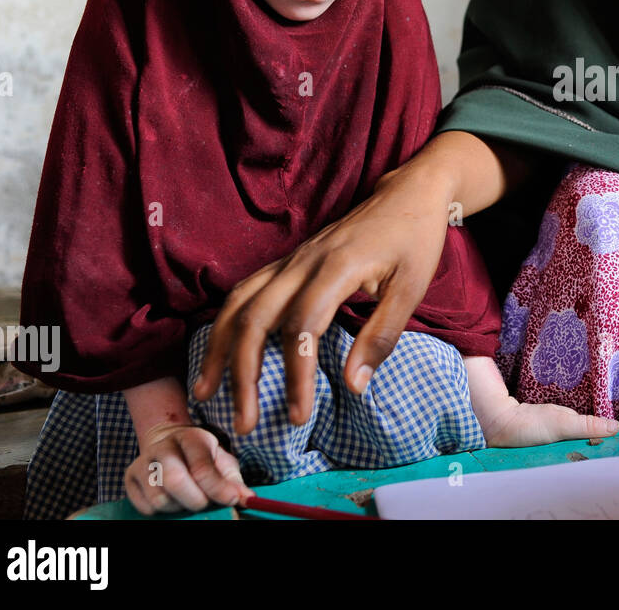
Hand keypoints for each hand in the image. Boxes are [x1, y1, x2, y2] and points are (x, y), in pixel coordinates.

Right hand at [124, 423, 247, 514]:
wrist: (167, 444)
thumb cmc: (201, 456)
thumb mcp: (221, 460)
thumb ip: (233, 480)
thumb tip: (247, 499)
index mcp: (190, 437)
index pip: (202, 467)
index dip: (218, 489)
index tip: (233, 501)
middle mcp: (162, 447)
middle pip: (174, 481)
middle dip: (195, 500)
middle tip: (205, 503)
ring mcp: (142, 462)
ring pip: (159, 499)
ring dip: (179, 507)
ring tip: (188, 498)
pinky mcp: (129, 478)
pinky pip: (145, 508)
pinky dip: (163, 511)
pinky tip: (172, 499)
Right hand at [191, 156, 455, 434]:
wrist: (407, 195)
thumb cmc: (413, 241)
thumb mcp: (411, 288)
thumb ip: (381, 336)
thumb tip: (353, 386)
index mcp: (336, 268)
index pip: (302, 328)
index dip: (296, 375)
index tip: (298, 414)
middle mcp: (303, 262)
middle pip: (255, 319)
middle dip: (243, 374)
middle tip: (243, 423)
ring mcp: (290, 260)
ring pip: (238, 303)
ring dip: (219, 349)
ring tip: (205, 391)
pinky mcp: (287, 262)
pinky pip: (244, 292)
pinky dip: (225, 323)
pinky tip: (219, 350)